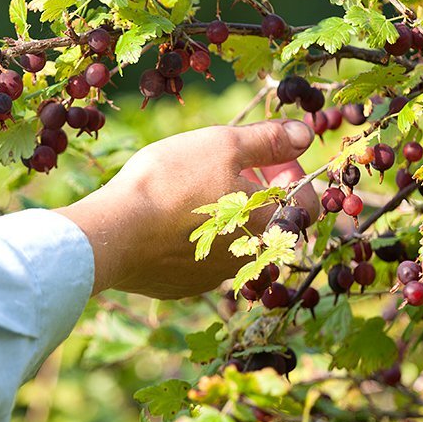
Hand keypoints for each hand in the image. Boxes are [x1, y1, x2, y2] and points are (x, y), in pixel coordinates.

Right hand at [57, 120, 317, 298]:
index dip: (292, 174)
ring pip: (233, 242)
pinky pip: (199, 259)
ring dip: (225, 215)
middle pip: (268, 222)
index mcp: (268, 225)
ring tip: (191, 190)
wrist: (114, 233)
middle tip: (225, 168)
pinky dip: (193, 237)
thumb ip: (269, 140)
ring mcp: (213, 278)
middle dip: (255, 192)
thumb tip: (305, 134)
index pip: (309, 204)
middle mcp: (249, 259)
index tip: (264, 157)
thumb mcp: (222, 145)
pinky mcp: (181, 286)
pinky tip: (167, 218)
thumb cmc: (171, 183)